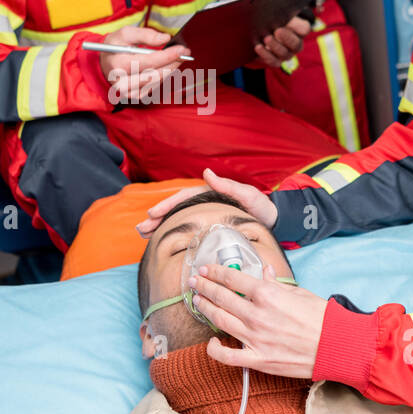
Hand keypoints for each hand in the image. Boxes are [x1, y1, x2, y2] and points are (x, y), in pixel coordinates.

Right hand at [98, 26, 188, 104]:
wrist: (103, 65)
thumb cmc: (115, 47)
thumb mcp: (125, 33)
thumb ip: (145, 34)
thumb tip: (165, 38)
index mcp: (118, 64)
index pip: (148, 62)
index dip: (167, 56)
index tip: (182, 49)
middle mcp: (122, 82)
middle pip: (156, 74)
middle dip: (173, 63)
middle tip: (185, 52)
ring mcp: (128, 92)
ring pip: (157, 81)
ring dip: (170, 69)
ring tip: (177, 57)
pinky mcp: (134, 97)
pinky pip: (155, 86)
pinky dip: (162, 76)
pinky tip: (165, 67)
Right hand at [135, 167, 277, 237]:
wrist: (271, 221)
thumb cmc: (261, 207)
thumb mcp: (247, 195)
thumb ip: (228, 186)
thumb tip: (206, 172)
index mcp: (209, 194)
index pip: (183, 198)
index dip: (167, 205)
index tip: (153, 214)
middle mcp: (203, 204)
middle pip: (175, 210)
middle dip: (156, 218)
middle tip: (141, 229)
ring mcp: (204, 217)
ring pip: (177, 220)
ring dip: (159, 226)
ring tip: (143, 235)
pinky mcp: (208, 229)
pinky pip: (186, 230)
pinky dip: (172, 233)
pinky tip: (161, 241)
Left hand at [188, 263, 326, 378]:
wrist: (337, 345)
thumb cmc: (322, 317)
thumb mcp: (299, 292)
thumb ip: (276, 283)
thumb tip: (265, 271)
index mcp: (267, 295)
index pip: (232, 279)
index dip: (215, 272)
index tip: (205, 269)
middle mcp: (257, 315)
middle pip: (221, 297)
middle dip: (204, 287)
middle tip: (194, 281)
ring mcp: (255, 338)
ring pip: (219, 321)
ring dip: (205, 308)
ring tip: (197, 301)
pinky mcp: (258, 359)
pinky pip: (228, 356)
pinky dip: (215, 349)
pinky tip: (210, 341)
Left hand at [253, 15, 310, 66]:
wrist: (258, 34)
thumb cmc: (271, 20)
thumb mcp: (277, 14)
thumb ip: (281, 11)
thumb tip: (281, 8)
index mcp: (299, 30)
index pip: (304, 29)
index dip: (298, 26)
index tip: (289, 21)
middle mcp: (295, 44)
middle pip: (296, 44)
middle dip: (286, 38)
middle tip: (277, 31)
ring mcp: (286, 54)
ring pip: (284, 53)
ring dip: (275, 46)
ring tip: (266, 38)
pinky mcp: (275, 61)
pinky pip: (273, 61)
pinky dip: (265, 54)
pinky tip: (258, 47)